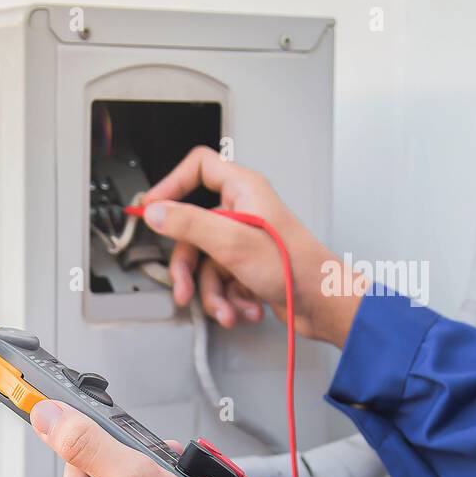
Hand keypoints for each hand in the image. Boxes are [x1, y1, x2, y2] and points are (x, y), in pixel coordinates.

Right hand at [140, 146, 364, 346]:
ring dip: (212, 294)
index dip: (171, 185)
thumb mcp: (232, 243)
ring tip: (226, 309)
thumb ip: (189, 224)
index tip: (152, 209)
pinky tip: (243, 308)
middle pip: (192, 230)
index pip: (199, 168)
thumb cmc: (296, 268)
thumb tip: (156, 211)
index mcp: (243, 191)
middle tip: (184, 287)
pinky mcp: (246, 267)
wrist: (323, 305)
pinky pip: (220, 281)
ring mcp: (243, 240)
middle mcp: (242, 211)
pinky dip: (228, 300)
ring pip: (204, 263)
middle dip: (189, 268)